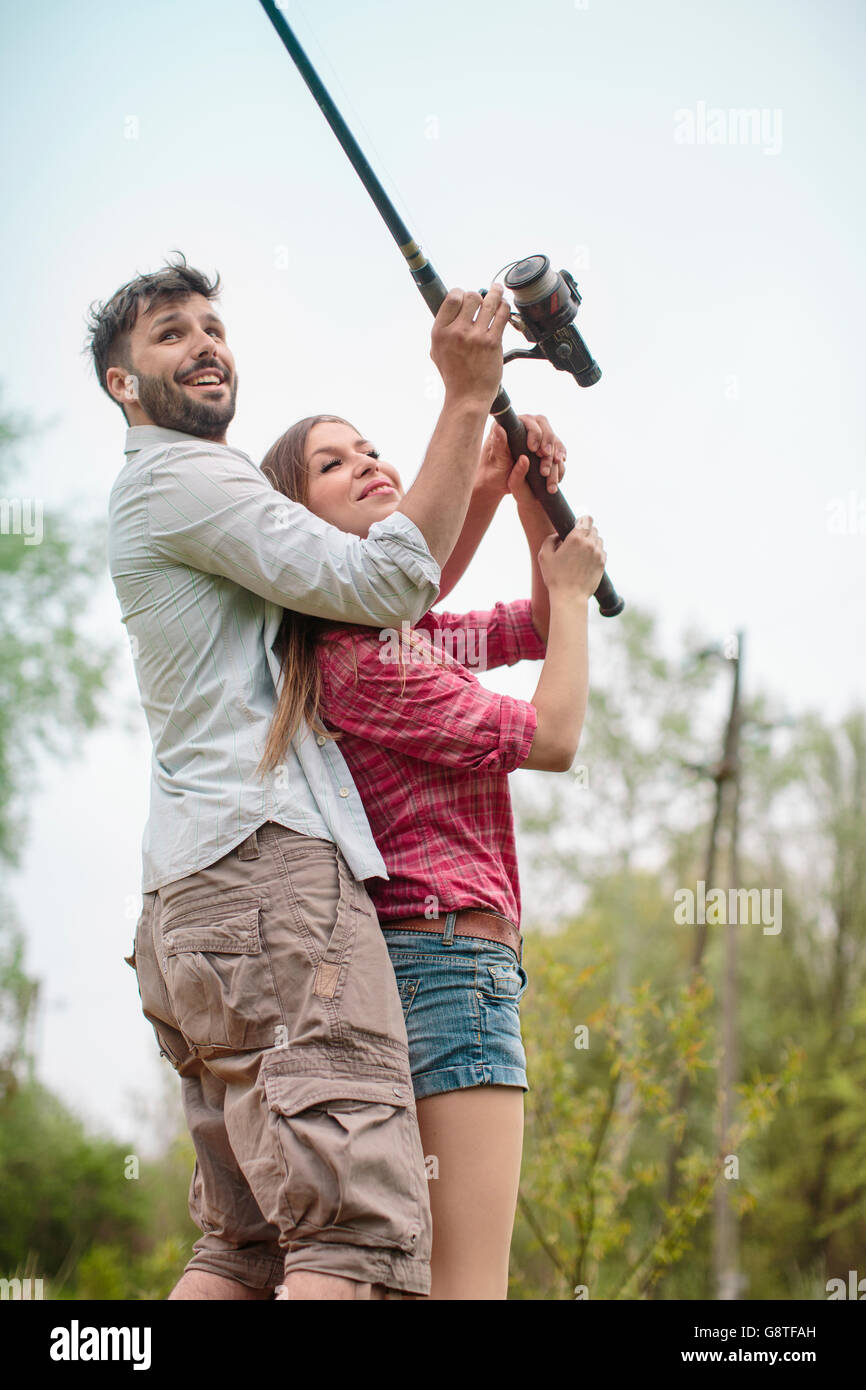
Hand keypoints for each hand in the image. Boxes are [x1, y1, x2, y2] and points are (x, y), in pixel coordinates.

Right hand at [430, 284, 510, 411]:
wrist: (467, 397)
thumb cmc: (454, 376)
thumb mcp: (437, 352)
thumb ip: (442, 331)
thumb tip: (450, 311)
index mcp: (440, 332)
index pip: (451, 298)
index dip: (461, 293)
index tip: (466, 296)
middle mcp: (456, 332)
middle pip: (471, 297)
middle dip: (478, 295)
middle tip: (482, 299)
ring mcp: (475, 336)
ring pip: (489, 302)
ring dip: (496, 292)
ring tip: (497, 289)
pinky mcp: (492, 342)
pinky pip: (502, 315)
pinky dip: (505, 307)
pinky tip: (505, 305)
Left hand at [478, 415, 566, 500]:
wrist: (499, 485)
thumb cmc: (493, 474)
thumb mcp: (496, 462)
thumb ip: (499, 446)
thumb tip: (499, 429)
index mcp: (509, 427)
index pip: (527, 420)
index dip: (534, 432)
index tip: (534, 449)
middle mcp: (523, 427)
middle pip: (542, 424)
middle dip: (547, 440)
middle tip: (546, 455)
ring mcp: (534, 436)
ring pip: (551, 435)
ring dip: (555, 448)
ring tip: (555, 461)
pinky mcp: (542, 446)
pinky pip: (556, 445)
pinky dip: (560, 453)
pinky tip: (560, 461)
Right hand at [537, 516, 605, 599]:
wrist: (570, 597)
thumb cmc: (555, 577)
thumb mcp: (544, 555)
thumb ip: (550, 539)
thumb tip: (558, 535)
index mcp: (576, 538)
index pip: (586, 519)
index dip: (582, 520)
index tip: (577, 525)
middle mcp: (590, 543)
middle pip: (593, 529)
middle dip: (586, 532)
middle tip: (576, 542)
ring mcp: (598, 554)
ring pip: (599, 540)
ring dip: (592, 542)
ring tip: (581, 552)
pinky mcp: (602, 564)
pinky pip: (602, 552)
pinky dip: (596, 553)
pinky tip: (586, 561)